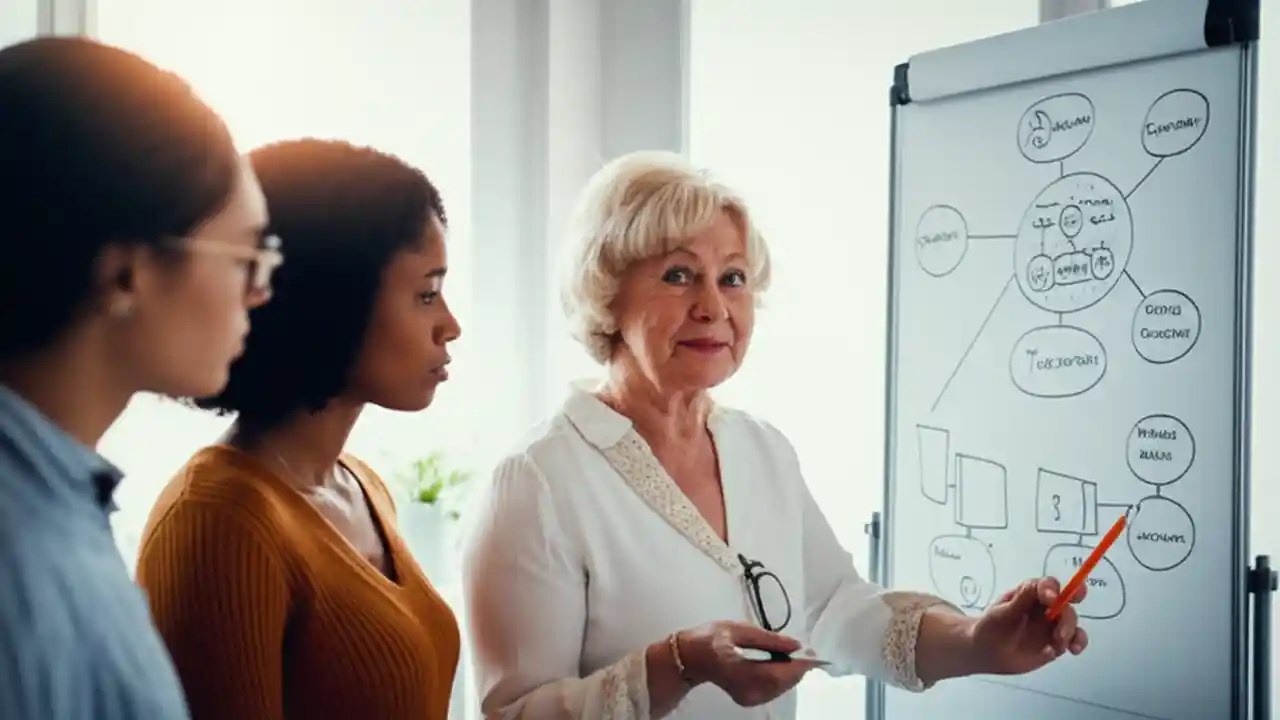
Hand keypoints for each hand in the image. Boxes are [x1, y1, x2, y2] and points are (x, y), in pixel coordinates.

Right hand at [677, 621, 821, 706]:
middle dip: (798, 667)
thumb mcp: (737, 630)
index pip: (778, 672)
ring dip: (791, 672)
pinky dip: (782, 678)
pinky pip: (773, 690)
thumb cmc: (709, 639)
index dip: (799, 664)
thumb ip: (768, 638)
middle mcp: (747, 690)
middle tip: (806, 650)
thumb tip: (795, 645)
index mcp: (740, 671)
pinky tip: (782, 664)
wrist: (690, 658)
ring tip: (795, 654)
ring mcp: (749, 698)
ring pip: (780, 688)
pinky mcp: (749, 700)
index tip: (814, 653)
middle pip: (783, 683)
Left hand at [970, 576, 1088, 674]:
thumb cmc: (990, 627)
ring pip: (1072, 621)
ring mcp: (1053, 624)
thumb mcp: (1001, 613)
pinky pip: (1075, 639)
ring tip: (1057, 644)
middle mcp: (1046, 606)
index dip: (1052, 589)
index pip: (1048, 585)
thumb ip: (1020, 600)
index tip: (1051, 599)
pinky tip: (1063, 651)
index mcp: (1030, 593)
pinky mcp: (1057, 641)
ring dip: (1070, 631)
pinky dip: (1076, 643)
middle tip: (1061, 624)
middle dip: (1066, 613)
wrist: (987, 652)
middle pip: (1065, 603)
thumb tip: (1035, 585)